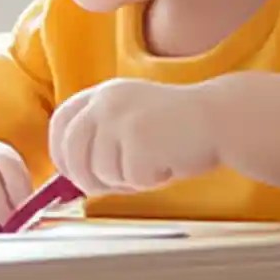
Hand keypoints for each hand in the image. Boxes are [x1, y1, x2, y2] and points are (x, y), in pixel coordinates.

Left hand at [49, 78, 223, 195]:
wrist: (219, 117)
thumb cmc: (177, 128)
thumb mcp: (130, 119)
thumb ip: (101, 138)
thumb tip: (72, 176)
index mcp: (103, 94)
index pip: (60, 123)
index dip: (59, 152)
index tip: (70, 173)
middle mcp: (107, 102)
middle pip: (73, 153)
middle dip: (87, 179)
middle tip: (114, 186)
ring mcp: (121, 119)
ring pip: (102, 172)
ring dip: (127, 180)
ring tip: (154, 165)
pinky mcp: (139, 139)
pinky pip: (130, 179)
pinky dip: (149, 181)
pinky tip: (167, 164)